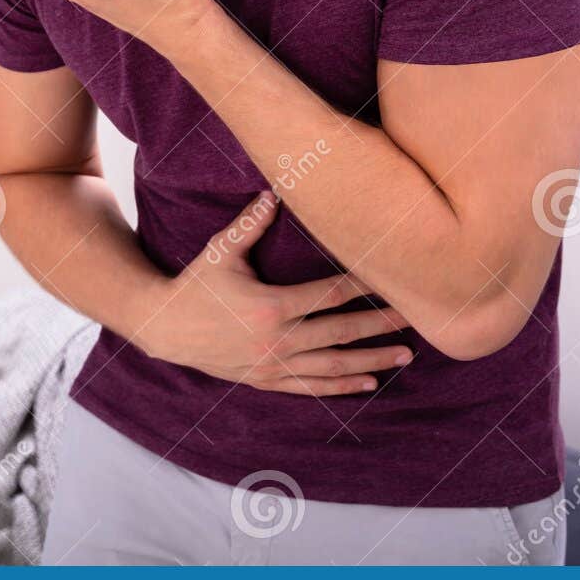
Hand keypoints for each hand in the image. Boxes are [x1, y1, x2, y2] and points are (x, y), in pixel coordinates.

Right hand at [136, 191, 414, 395]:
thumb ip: (249, 224)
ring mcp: (273, 364)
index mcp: (271, 306)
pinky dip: (341, 386)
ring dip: (371, 360)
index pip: (328, 295)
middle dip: (379, 324)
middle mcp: (277, 340)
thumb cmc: (195, 285)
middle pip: (340, 331)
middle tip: (414, 318)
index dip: (361, 287)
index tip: (389, 279)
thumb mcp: (220, 251)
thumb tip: (273, 193)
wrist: (164, 328)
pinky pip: (311, 386)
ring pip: (332, 365)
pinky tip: (368, 383)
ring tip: (404, 355)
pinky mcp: (267, 380)